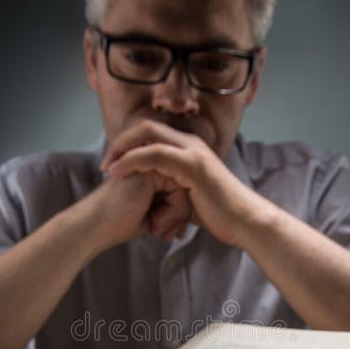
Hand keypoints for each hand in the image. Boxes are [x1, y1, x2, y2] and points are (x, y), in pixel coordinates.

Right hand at [87, 171, 191, 250]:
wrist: (97, 226)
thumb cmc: (120, 224)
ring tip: (158, 230)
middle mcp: (152, 163)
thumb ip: (171, 208)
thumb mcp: (154, 216)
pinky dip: (172, 212)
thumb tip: (192, 220)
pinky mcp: (150, 166)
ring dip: (176, 216)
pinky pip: (179, 189)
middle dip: (181, 216)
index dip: (179, 215)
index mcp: (152, 172)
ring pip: (186, 189)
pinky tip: (155, 223)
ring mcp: (151, 161)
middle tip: (167, 235)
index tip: (169, 233)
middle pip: (187, 189)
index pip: (182, 191)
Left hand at [101, 120, 261, 244]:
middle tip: (104, 163)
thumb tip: (159, 197)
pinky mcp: (193, 165)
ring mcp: (193, 151)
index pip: (152, 132)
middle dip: (121, 142)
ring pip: (148, 134)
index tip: (112, 164)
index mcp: (190, 148)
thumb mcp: (192, 196)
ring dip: (122, 149)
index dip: (128, 144)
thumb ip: (175, 188)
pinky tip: (118, 172)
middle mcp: (191, 143)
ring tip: (106, 168)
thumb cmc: (221, 214)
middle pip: (146, 126)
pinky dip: (132, 160)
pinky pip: (154, 154)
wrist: (245, 222)